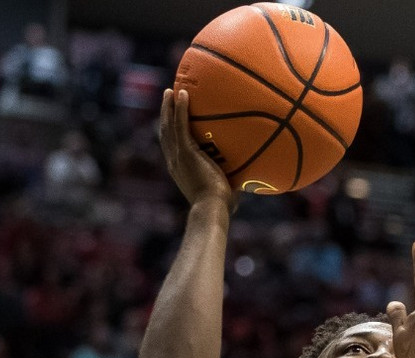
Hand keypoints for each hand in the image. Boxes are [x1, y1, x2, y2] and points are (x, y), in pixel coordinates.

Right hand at [159, 89, 237, 214]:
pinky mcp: (185, 152)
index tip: (171, 121)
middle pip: (165, 133)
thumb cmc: (221, 206)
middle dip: (165, 114)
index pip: (171, 147)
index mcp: (179, 170)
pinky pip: (180, 125)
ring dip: (168, 107)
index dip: (169, 132)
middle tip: (168, 99)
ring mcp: (178, 156)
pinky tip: (182, 94)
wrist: (212, 209)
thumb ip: (231, 180)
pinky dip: (179, 109)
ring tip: (171, 91)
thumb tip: (249, 178)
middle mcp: (174, 161)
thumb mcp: (224, 190)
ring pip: (168, 126)